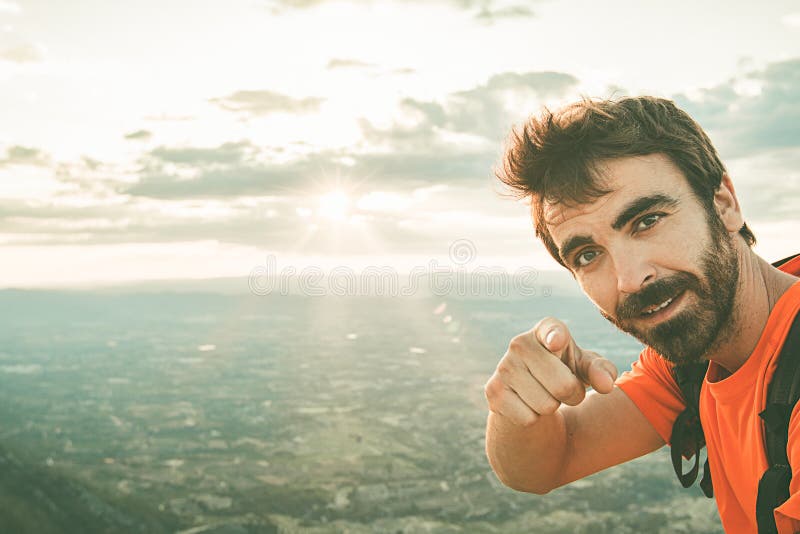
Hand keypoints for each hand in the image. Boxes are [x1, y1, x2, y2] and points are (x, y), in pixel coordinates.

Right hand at [485, 317, 617, 425]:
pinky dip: (534, 419)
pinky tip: (527, 404)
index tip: (557, 342)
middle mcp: (520, 343)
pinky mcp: (493, 391)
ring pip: (546, 405)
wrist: (526, 396)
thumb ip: (601, 371)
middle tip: (565, 389)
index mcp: (546, 330)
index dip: (555, 337)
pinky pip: (529, 418)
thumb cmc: (563, 373)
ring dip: (552, 407)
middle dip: (573, 396)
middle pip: (563, 386)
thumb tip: (606, 385)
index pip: (552, 331)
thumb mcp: (584, 369)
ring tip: (544, 394)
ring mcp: (504, 366)